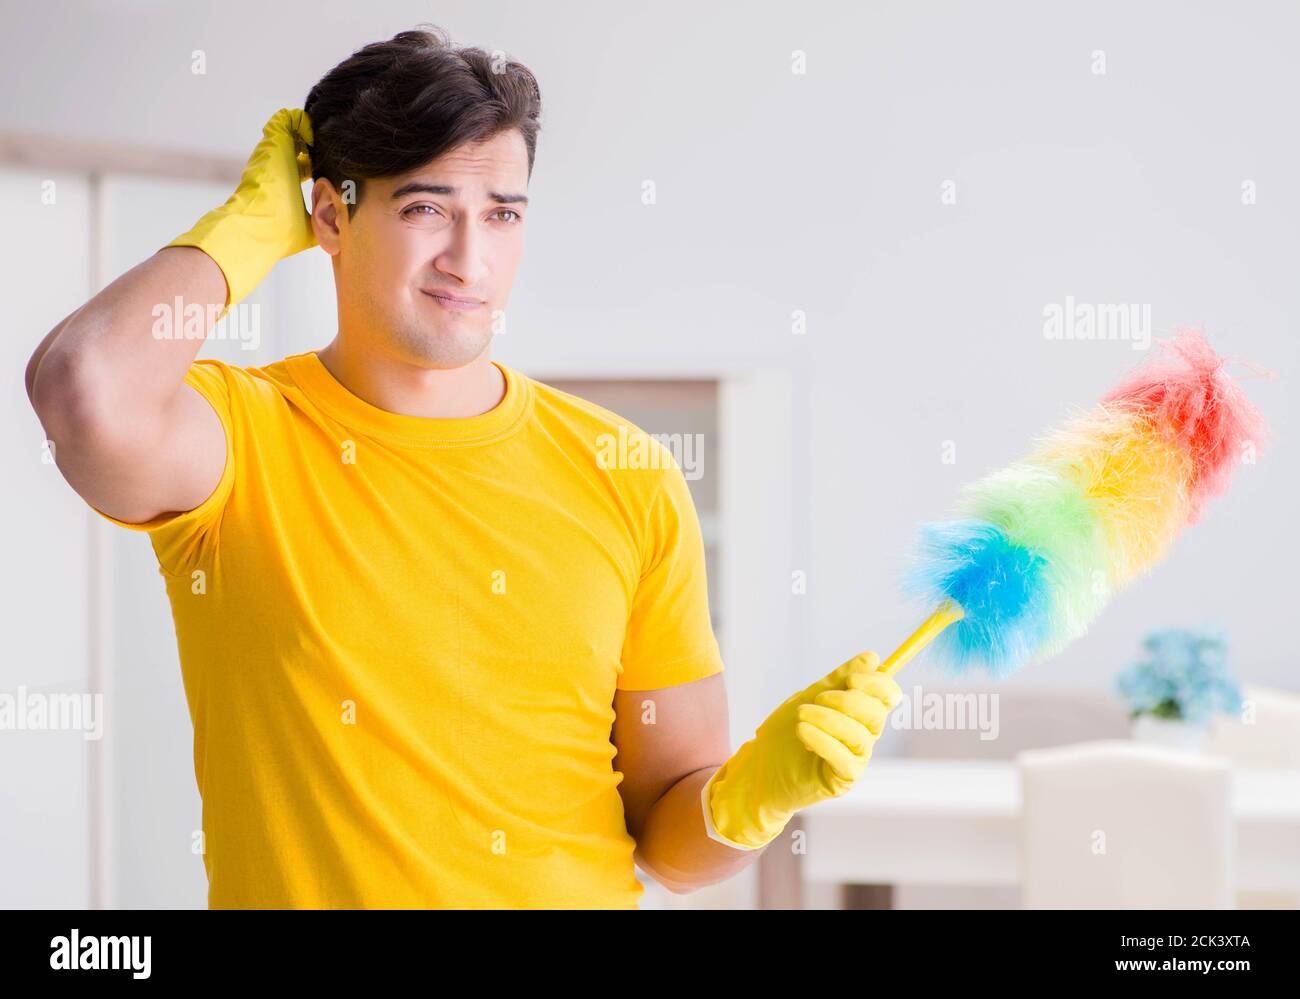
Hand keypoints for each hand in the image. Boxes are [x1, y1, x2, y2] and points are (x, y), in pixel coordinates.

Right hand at [164, 108, 316, 310]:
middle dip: (318, 141)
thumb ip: (324, 220)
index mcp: (285, 183)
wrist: (257, 229)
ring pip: (291, 126)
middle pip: (298, 143)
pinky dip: (304, 120)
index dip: (319, 160)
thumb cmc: (280, 234)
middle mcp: (278, 164)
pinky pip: (287, 118)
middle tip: (335, 147)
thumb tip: (342, 225)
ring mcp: (274, 152)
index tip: (335, 164)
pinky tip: (317, 136)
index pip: (302, 164)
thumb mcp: (311, 227)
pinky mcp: (273, 143)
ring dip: (312, 128)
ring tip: (327, 138)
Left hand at [701, 651, 902, 849]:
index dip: (877, 684)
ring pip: (859, 735)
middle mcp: (863, 735)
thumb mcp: (808, 697)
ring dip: (828, 719)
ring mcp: (855, 759)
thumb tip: (872, 658)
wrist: (759, 765)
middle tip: (819, 698)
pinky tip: (802, 732)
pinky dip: (823, 741)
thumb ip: (838, 679)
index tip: (852, 679)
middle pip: (876, 714)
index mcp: (858, 713)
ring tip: (801, 715)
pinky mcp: (843, 779)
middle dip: (849, 701)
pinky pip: (845, 759)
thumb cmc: (784, 732)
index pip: (886, 696)